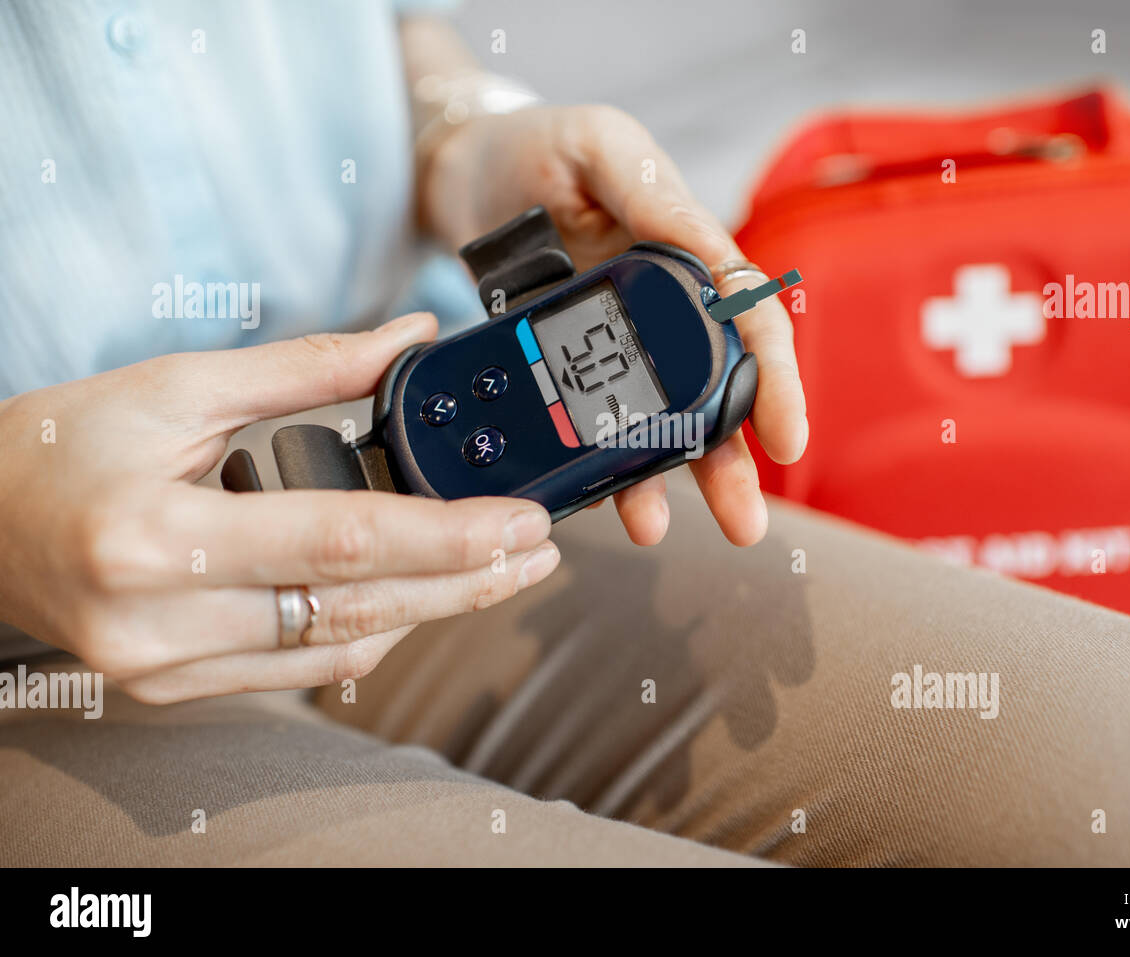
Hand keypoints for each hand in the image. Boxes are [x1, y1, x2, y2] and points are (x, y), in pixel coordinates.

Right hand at [0, 313, 558, 703]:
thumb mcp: (178, 386)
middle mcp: (162, 623)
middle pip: (356, 609)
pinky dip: (369, 629)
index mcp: (157, 538)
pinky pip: (304, 671)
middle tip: (538, 551)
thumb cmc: (61, 447)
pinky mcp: (179, 688)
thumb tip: (413, 337)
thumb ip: (309, 367)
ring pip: (340, 650)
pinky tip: (418, 593)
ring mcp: (169, 669)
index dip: (446, 536)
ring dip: (429, 608)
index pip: (339, 542)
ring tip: (497, 568)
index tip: (522, 523)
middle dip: (465, 582)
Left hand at [420, 105, 807, 546]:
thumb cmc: (532, 146)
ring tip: (659, 529)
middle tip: (745, 521)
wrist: (455, 173)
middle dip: (731, 460)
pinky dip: (604, 465)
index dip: (775, 380)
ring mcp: (617, 341)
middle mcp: (662, 305)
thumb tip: (714, 258)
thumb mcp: (601, 150)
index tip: (786, 438)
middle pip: (712, 391)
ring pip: (659, 421)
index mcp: (684, 251)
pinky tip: (607, 501)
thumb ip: (655, 197)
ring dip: (669, 479)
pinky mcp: (570, 364)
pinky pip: (595, 423)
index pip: (747, 321)